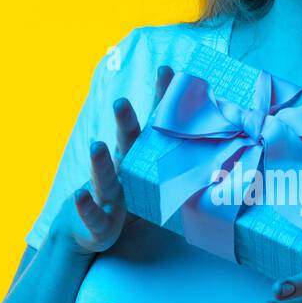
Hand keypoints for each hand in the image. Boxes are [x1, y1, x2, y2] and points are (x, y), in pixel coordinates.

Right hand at [50, 65, 173, 255]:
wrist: (91, 231)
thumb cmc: (131, 203)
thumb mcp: (155, 182)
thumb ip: (179, 164)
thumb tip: (222, 141)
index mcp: (140, 161)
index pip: (152, 127)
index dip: (159, 101)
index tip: (167, 71)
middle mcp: (122, 173)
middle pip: (126, 145)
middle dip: (124, 123)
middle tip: (122, 101)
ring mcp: (108, 196)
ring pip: (105, 177)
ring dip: (101, 162)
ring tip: (97, 145)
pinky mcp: (97, 222)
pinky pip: (92, 214)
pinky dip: (85, 205)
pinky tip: (79, 195)